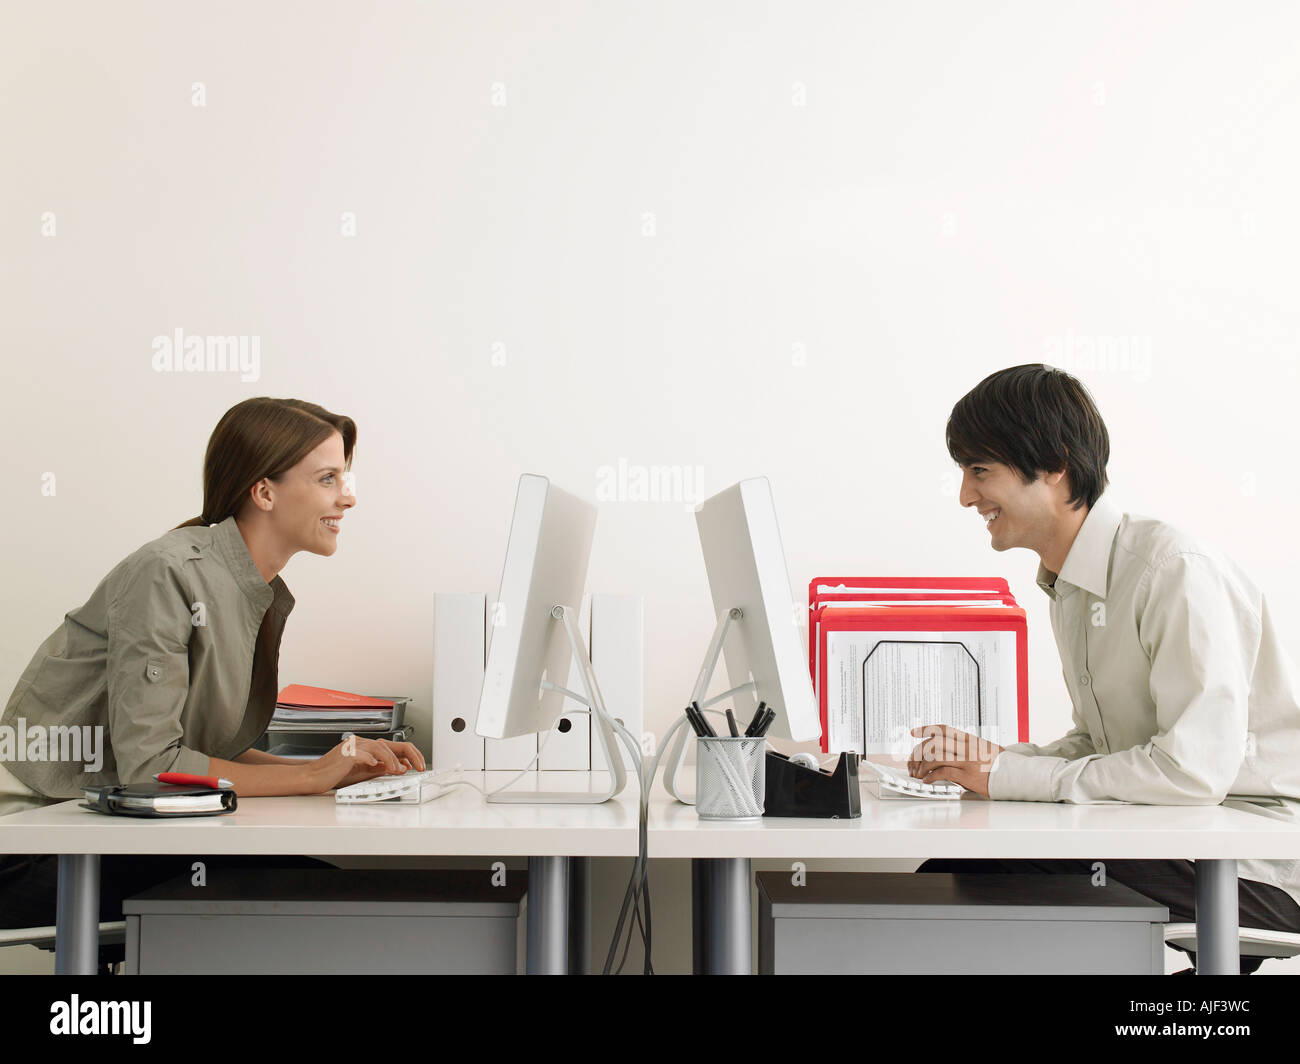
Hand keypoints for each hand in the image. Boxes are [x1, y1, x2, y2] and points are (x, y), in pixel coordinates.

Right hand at [305, 737, 426, 792]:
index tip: (418, 765)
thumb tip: (400, 767)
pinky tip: (377, 766)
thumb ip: (380, 768)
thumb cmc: (335, 775)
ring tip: (398, 771)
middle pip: (391, 743)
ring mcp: (353, 746)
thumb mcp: (363, 772)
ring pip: (380, 747)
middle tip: (419, 766)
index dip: (409, 754)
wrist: (313, 777)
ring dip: (392, 760)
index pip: (393, 746)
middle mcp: (361, 742)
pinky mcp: (345, 753)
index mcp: (366, 746)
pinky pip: (362, 753)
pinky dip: (371, 759)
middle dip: (409, 754)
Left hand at [907, 725, 1002, 797]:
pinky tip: (928, 780)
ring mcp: (967, 760)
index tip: (913, 732)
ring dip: (922, 766)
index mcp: (969, 739)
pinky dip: (931, 776)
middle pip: (934, 743)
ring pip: (936, 757)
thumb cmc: (1000, 763)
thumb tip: (948, 748)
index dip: (926, 729)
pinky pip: (943, 773)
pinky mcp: (968, 775)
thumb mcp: (984, 747)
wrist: (1016, 774)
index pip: (943, 729)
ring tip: (918, 773)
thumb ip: (966, 746)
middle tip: (912, 760)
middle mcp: (966, 747)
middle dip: (919, 751)